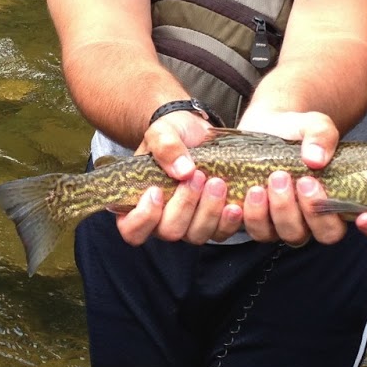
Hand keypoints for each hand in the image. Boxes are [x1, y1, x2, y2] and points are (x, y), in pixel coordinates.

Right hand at [114, 110, 243, 247]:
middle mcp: (162, 219)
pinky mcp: (214, 223)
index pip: (132, 229)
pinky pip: (220, 233)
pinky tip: (234, 205)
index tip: (157, 192)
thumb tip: (183, 171)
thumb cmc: (174, 134)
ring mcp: (189, 224)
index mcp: (140, 202)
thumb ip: (165, 146)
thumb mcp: (163, 131)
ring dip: (208, 211)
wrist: (200, 132)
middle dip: (184, 205)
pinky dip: (228, 222)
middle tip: (197, 176)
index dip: (143, 219)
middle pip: (169, 231)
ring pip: (196, 235)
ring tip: (218, 183)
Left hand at [234, 109, 366, 247]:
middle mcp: (321, 218)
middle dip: (315, 210)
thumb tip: (316, 158)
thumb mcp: (315, 124)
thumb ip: (322, 135)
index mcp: (347, 199)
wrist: (265, 126)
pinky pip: (255, 232)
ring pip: (291, 235)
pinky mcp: (259, 220)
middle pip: (327, 234)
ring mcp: (289, 223)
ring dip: (282, 210)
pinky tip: (245, 195)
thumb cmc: (299, 130)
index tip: (366, 217)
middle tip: (303, 180)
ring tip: (272, 179)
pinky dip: (248, 216)